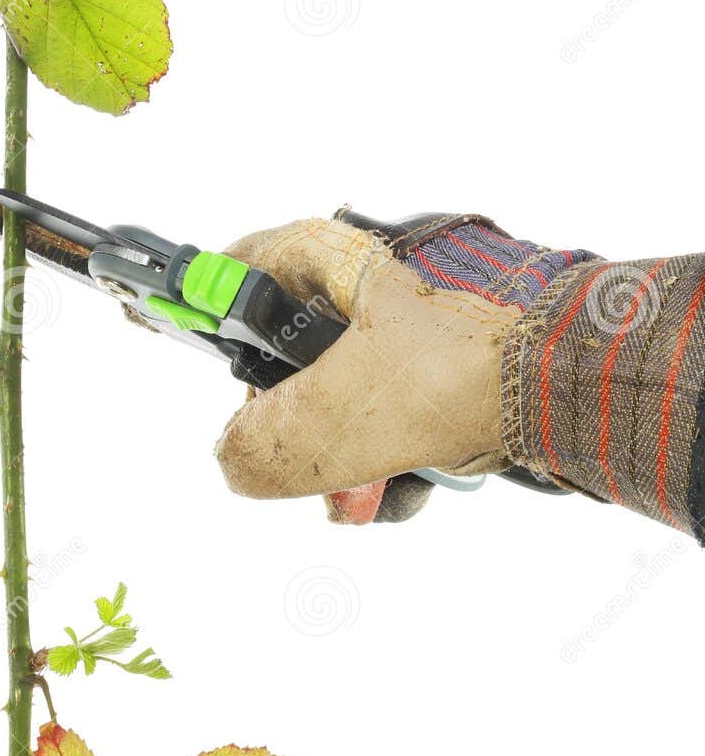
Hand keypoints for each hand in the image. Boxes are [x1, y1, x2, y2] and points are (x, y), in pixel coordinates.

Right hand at [214, 218, 514, 520]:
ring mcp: (414, 334)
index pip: (248, 261)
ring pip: (345, 399)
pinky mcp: (451, 373)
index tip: (185, 329)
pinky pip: (395, 421)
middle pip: (293, 353)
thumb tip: (235, 461)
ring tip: (359, 495)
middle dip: (290, 424)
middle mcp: (372, 291)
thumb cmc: (452, 377)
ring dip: (343, 460)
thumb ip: (264, 445)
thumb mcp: (333, 419)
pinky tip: (403, 488)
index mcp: (336, 267)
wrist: (570, 391)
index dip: (212, 295)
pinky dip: (392, 460)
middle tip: (288, 460)